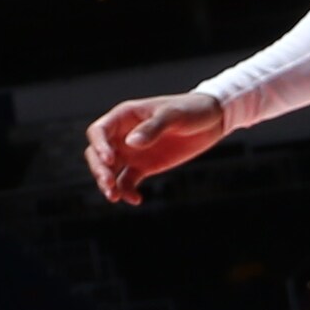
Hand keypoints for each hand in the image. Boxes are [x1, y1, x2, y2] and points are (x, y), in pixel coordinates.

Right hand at [81, 89, 225, 205]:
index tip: (110, 160)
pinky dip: (127, 191)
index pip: (99, 131)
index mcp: (124, 117)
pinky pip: (127, 181)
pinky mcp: (143, 167)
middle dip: (99, 169)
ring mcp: (132, 152)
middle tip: (108, 183)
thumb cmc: (190, 110)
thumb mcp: (173, 115)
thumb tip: (130, 143)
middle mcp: (123, 135)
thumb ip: (152, 128)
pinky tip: (135, 199)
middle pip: (97, 153)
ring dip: (108, 184)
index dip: (99, 146)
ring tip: (114, 197)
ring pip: (109, 170)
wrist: (212, 120)